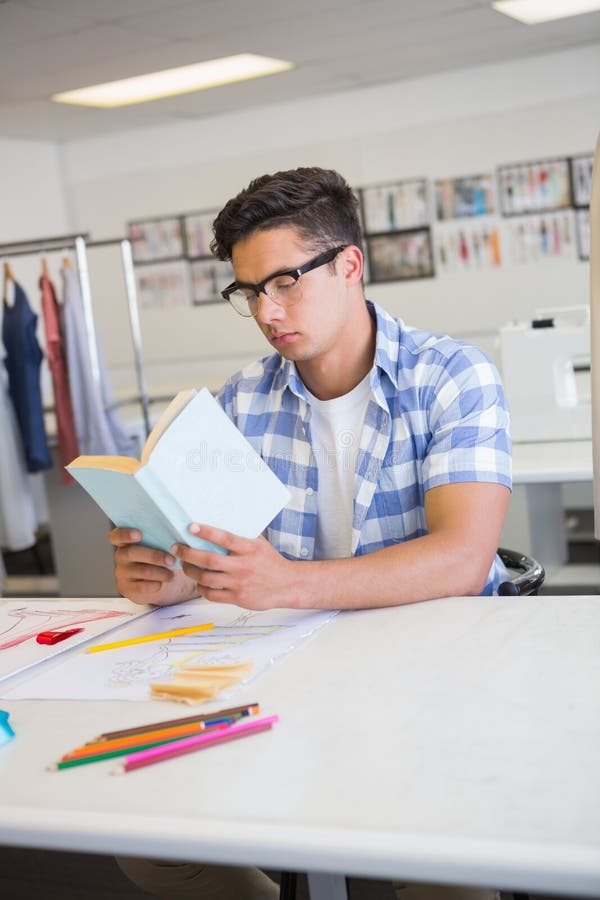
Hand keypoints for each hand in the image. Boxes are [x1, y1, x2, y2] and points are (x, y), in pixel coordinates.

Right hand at [108, 527, 184, 605]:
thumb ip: (160, 539)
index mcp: (126, 541)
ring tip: (171, 575)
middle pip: (131, 553)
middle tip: (170, 560)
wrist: (161, 583)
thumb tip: (174, 536)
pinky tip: (161, 584)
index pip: (116, 536)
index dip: (125, 534)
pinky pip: (140, 587)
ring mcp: (122, 573)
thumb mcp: (160, 547)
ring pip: (141, 570)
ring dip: (160, 572)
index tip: (138, 534)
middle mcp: (121, 556)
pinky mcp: (126, 588)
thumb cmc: (160, 559)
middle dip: (154, 556)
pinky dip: (154, 585)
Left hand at [171, 523, 297, 609]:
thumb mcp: (259, 544)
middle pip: (209, 560)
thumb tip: (218, 522)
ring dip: (190, 571)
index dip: (206, 532)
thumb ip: (241, 536)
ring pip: (206, 578)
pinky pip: (211, 594)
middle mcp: (244, 566)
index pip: (225, 538)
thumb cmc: (270, 561)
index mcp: (250, 548)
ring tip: (185, 564)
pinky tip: (199, 582)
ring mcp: (240, 583)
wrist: (287, 585)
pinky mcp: (238, 598)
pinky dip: (201, 588)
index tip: (191, 526)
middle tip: (177, 548)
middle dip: (188, 553)